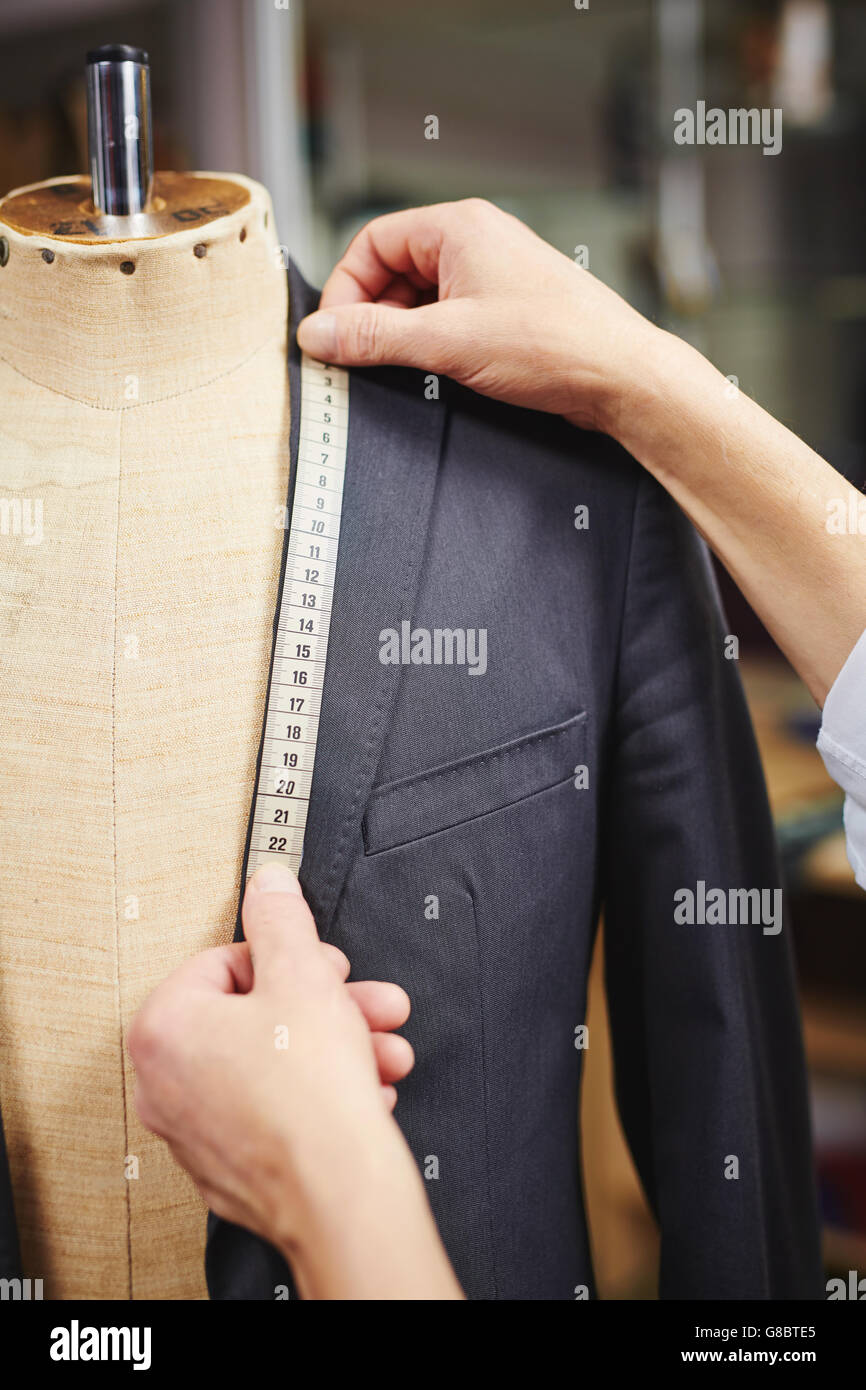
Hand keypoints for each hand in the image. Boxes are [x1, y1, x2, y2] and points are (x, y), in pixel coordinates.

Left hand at [129, 861, 413, 1254]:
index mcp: (163, 1027)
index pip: (226, 962)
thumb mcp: (303, 974)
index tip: (325, 968)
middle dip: (326, 1006)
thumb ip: (281, 918)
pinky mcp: (229, 1166)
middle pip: (255, 1015)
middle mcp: (163, 1082)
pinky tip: (367, 1088)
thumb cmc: (312, 1095)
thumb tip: (268, 882)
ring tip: (383, 1050)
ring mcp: (194, 1131)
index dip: (290, 959)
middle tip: (366, 1005)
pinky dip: (319, 1092)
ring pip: (272, 1062)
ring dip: (336, 1046)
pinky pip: (274, 1109)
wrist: (340, 1193)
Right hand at [296, 197, 660, 432]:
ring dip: (404, 335)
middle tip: (361, 359)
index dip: (346, 290)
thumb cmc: (555, 344)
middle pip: (394, 271)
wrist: (622, 377)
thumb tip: (318, 335)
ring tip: (405, 370)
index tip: (335, 335)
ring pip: (422, 299)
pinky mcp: (509, 312)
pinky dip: (433, 345)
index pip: (373, 243)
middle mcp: (478, 242)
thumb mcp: (445, 342)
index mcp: (459, 227)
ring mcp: (496, 277)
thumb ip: (374, 337)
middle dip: (373, 316)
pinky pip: (451, 319)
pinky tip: (438, 375)